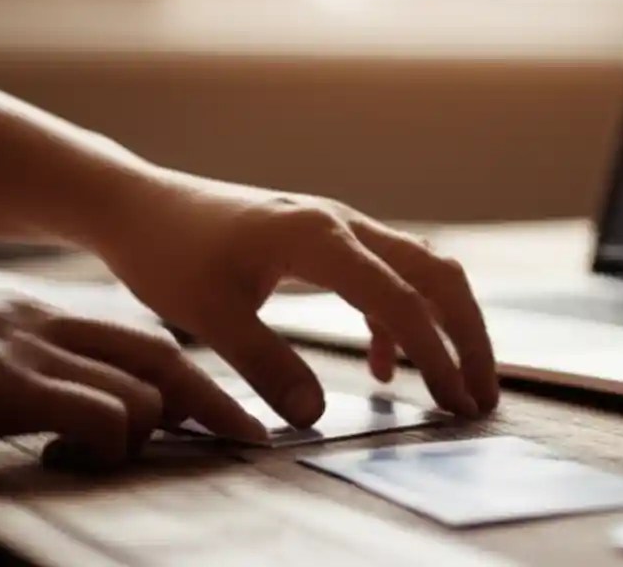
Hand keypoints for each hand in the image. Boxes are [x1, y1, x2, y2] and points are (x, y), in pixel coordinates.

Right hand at [0, 273, 267, 466]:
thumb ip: (33, 376)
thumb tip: (81, 418)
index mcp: (46, 317)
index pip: (143, 343)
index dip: (191, 380)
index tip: (224, 414)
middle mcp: (51, 324)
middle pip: (163, 358)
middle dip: (214, 404)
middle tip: (251, 440)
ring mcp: (30, 349)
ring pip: (140, 389)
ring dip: (147, 433)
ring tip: (113, 456)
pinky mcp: (3, 382)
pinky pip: (94, 411)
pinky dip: (108, 442)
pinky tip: (81, 456)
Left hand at [92, 169, 498, 426]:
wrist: (141, 206)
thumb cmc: (168, 252)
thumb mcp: (207, 314)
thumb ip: (264, 363)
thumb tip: (313, 416)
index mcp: (318, 237)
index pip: (399, 297)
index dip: (436, 352)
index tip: (457, 401)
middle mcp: (342, 224)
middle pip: (433, 275)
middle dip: (467, 336)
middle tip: (482, 398)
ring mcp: (338, 230)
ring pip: (417, 274)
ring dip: (442, 328)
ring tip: (454, 389)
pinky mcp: (326, 244)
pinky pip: (383, 281)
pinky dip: (397, 323)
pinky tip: (383, 368)